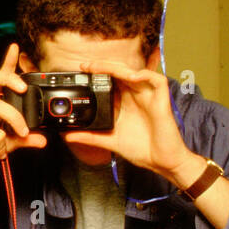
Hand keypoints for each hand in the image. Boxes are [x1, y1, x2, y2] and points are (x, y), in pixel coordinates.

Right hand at [0, 43, 48, 176]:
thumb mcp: (9, 142)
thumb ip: (24, 139)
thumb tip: (42, 139)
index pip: (0, 78)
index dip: (8, 61)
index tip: (16, 48)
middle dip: (9, 78)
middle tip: (23, 87)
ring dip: (15, 118)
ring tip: (23, 132)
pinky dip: (4, 144)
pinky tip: (2, 151)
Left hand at [61, 58, 192, 179]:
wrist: (161, 162)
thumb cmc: (142, 150)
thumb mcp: (110, 141)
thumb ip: (90, 137)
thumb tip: (67, 136)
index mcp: (125, 102)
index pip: (110, 81)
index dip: (97, 73)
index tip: (80, 71)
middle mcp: (136, 96)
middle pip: (120, 72)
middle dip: (103, 66)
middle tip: (85, 66)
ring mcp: (149, 96)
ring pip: (134, 72)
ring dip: (117, 67)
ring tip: (100, 67)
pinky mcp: (161, 100)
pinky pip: (156, 80)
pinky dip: (144, 75)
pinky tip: (131, 77)